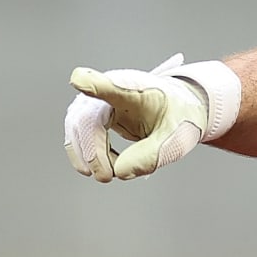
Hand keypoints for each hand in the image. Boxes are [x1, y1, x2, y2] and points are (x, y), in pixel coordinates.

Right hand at [64, 54, 208, 181]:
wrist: (179, 109)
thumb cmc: (179, 116)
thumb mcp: (177, 138)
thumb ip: (151, 155)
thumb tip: (119, 172)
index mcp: (135, 89)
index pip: (110, 85)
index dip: (92, 83)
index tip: (80, 80)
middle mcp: (110, 88)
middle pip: (84, 118)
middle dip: (91, 151)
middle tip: (106, 176)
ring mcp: (98, 100)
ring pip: (77, 129)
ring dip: (87, 156)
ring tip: (108, 173)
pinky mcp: (93, 113)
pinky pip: (79, 135)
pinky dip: (88, 155)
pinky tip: (106, 165)